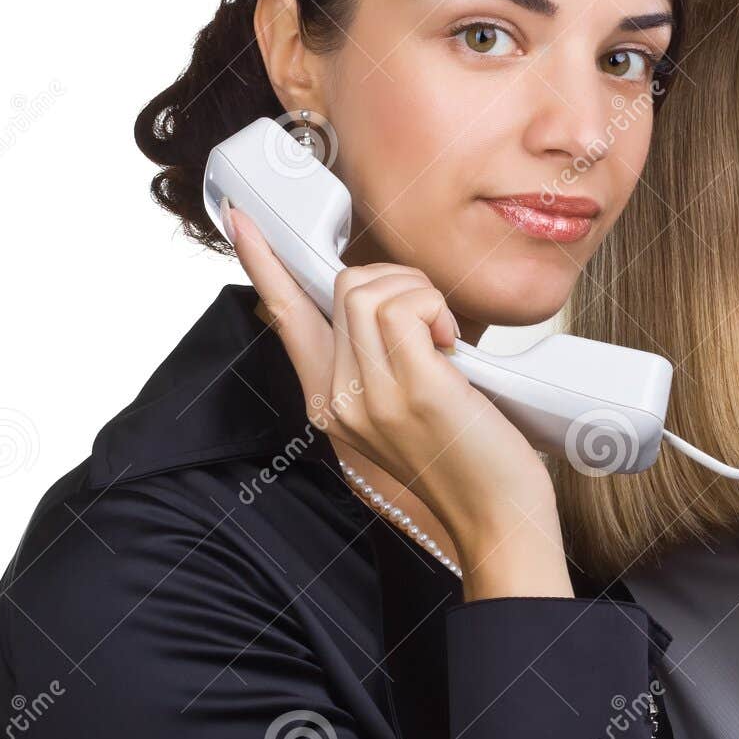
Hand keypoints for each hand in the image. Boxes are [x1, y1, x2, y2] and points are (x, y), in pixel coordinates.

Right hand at [225, 202, 569, 597]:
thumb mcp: (408, 403)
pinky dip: (436, 309)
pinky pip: (405, 307)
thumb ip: (382, 358)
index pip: (285, 317)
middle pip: (343, 284)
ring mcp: (368, 395)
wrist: (496, 519)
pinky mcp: (410, 389)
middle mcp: (336, 398)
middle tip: (436, 324)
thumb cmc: (466, 457)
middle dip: (400, 281)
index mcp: (329, 400)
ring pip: (370, 288)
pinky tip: (453, 347)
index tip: (241, 219)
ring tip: (445, 339)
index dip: (263, 263)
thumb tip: (388, 301)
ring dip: (420, 293)